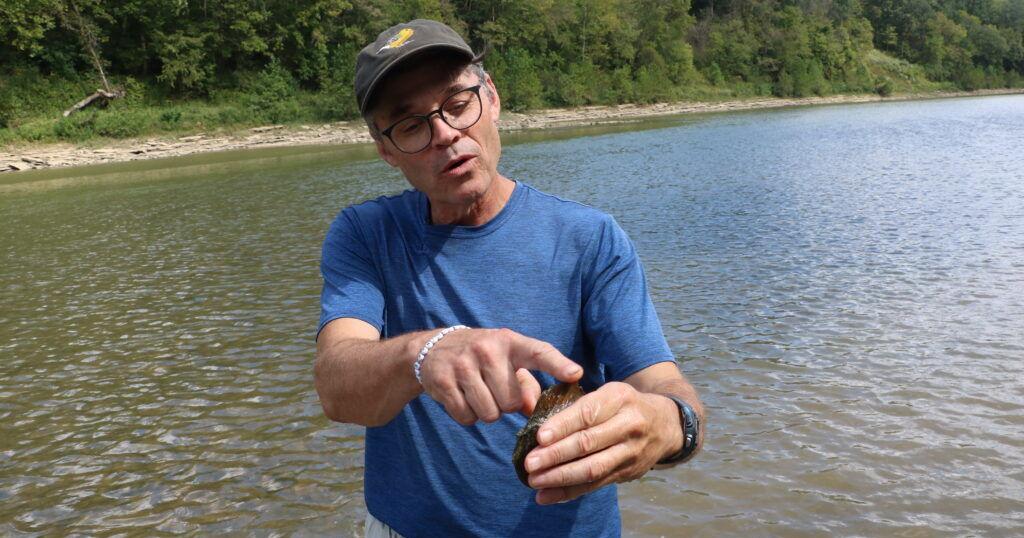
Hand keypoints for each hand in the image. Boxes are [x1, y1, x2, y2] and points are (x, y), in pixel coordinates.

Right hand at [418, 328, 582, 424]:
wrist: (432, 349)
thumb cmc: (481, 358)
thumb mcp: (506, 360)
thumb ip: (526, 384)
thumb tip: (533, 409)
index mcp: (510, 342)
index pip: (538, 352)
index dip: (558, 365)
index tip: (575, 374)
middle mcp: (487, 350)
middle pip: (511, 402)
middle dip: (505, 405)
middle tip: (493, 390)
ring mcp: (463, 364)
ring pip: (489, 414)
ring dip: (486, 412)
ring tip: (477, 393)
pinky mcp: (444, 381)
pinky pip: (466, 417)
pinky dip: (466, 415)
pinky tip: (462, 397)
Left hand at [520, 382, 680, 504]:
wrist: (666, 424)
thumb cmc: (622, 404)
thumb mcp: (607, 392)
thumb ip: (574, 402)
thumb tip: (531, 413)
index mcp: (619, 398)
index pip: (588, 413)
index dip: (563, 426)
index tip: (539, 437)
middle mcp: (628, 425)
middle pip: (588, 443)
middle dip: (556, 455)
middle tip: (530, 463)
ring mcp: (630, 452)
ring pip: (592, 468)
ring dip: (560, 477)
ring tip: (534, 480)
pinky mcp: (627, 473)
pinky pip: (595, 485)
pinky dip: (569, 492)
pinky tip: (547, 495)